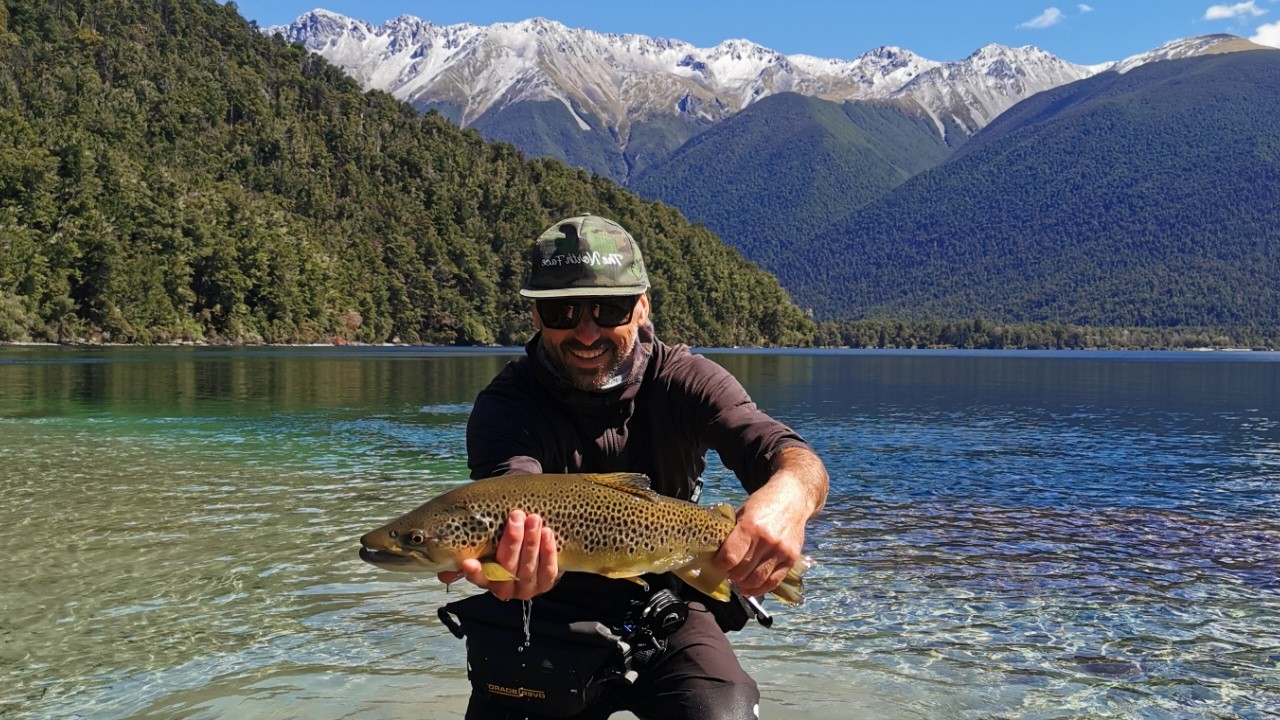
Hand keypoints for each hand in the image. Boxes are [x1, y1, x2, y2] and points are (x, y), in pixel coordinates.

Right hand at [437, 509, 560, 600]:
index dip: (474, 572)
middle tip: (516, 516)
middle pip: (507, 568)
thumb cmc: (503, 543)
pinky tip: (547, 533)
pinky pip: (548, 570)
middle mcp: (505, 588)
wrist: (531, 548)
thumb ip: (467, 551)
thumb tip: (442, 573)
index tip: (468, 562)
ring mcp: (526, 588)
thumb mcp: (486, 546)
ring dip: (531, 542)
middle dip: (512, 541)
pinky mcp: (545, 584)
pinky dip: (548, 552)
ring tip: (534, 519)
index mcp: (487, 580)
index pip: (478, 577)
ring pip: (528, 568)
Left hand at [715, 483, 807, 597]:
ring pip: (757, 579)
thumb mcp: (743, 511)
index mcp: (750, 526)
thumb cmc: (764, 503)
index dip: (720, 565)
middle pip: (743, 570)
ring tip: (737, 582)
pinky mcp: (791, 559)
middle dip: (731, 575)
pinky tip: (750, 589)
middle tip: (726, 573)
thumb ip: (732, 532)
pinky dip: (760, 589)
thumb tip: (716, 551)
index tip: (716, 565)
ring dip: (744, 585)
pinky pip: (774, 581)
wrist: (793, 499)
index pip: (730, 556)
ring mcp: (781, 551)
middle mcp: (767, 541)